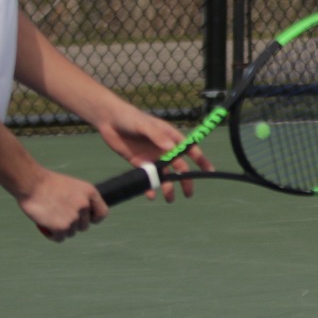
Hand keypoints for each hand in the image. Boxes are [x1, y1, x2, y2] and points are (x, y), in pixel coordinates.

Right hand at [17, 168, 106, 240]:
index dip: (93, 218)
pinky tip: (45, 226)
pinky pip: (60, 238)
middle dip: (72, 225)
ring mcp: (74, 217)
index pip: (102, 213)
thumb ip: (81, 200)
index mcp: (90, 192)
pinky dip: (52, 235)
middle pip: (84, 226)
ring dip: (61, 230)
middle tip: (58, 216)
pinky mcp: (61, 227)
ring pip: (71, 233)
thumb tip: (84, 216)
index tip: (83, 219)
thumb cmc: (47, 184)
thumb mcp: (72, 187)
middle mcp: (84, 205)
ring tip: (50, 218)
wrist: (31, 183)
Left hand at [98, 106, 214, 200]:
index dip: (200, 160)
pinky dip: (149, 187)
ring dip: (167, 187)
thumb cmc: (130, 117)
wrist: (108, 120)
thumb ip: (157, 136)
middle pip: (179, 166)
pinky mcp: (139, 162)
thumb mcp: (144, 125)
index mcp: (170, 137)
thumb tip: (171, 147)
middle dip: (185, 180)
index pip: (189, 149)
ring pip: (164, 174)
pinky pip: (147, 177)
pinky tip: (151, 195)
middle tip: (188, 194)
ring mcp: (152, 156)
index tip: (208, 171)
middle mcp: (163, 148)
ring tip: (169, 199)